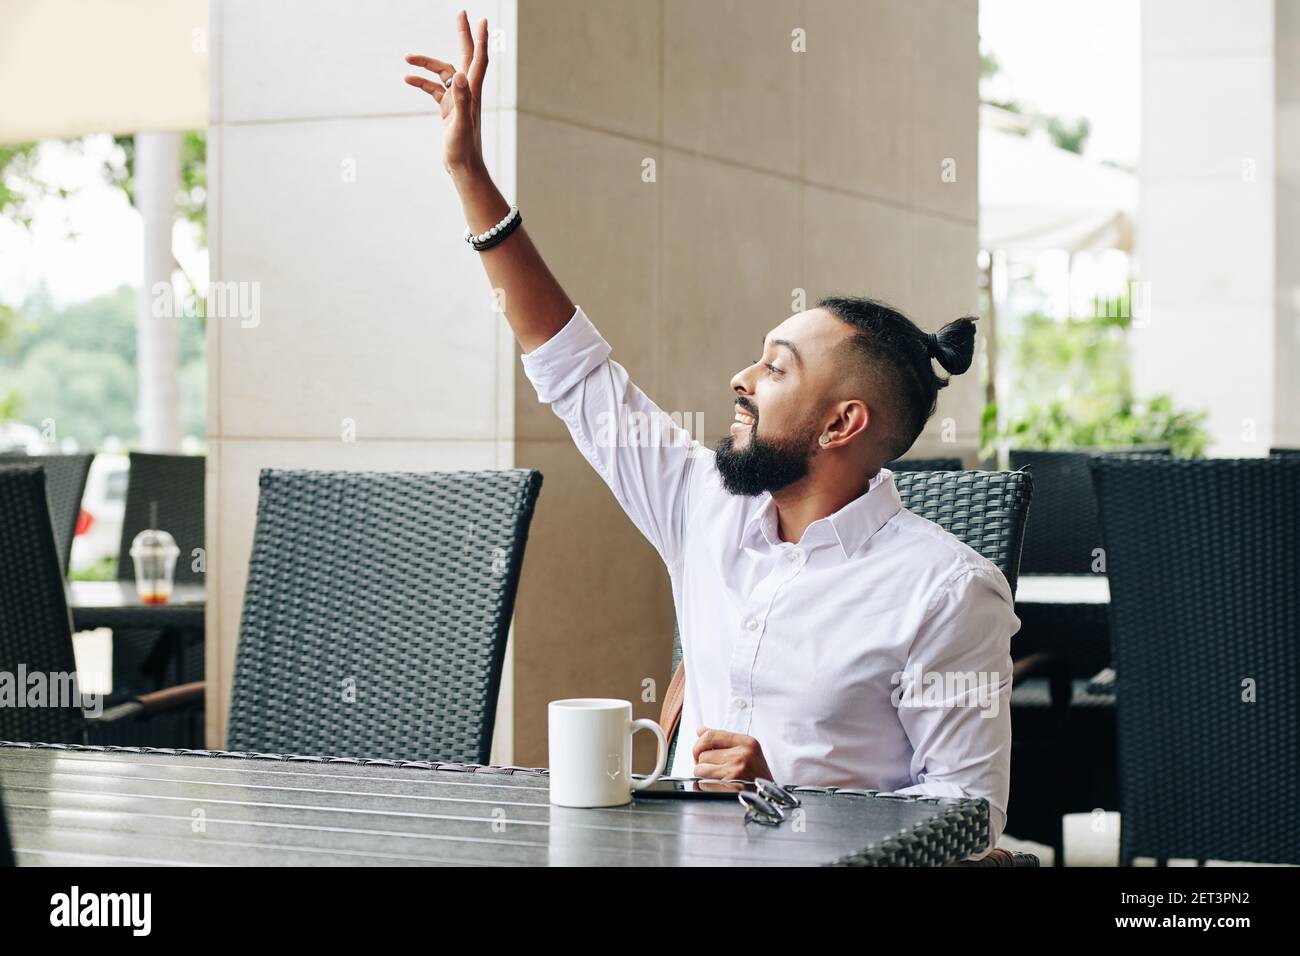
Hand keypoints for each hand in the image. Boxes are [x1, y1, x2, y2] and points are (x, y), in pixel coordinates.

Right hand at [403, 10, 488, 179]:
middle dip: (463, 35)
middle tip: (461, 13)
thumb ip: (462, 99)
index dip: (479, 38)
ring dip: (427, 64)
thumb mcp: (460, 124)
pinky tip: (407, 79)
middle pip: (465, 56)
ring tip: (406, 58)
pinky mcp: (448, 109)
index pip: (478, 58)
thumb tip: (460, 76)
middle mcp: (467, 92)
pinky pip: (434, 89)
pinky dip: (421, 82)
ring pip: (443, 73)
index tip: (479, 19)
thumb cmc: (463, 149)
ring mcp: (457, 99)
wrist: (463, 167)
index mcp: (472, 91)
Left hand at [692, 726, 773, 781]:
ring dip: (703, 777)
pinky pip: (703, 785)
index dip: (699, 744)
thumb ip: (722, 740)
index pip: (710, 735)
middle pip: (703, 755)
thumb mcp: (746, 752)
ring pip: (700, 770)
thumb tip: (701, 730)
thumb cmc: (756, 775)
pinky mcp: (730, 787)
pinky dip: (705, 788)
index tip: (698, 752)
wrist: (768, 798)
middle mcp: (742, 755)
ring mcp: (736, 771)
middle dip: (702, 765)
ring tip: (717, 780)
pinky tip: (718, 788)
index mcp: (747, 743)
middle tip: (713, 771)